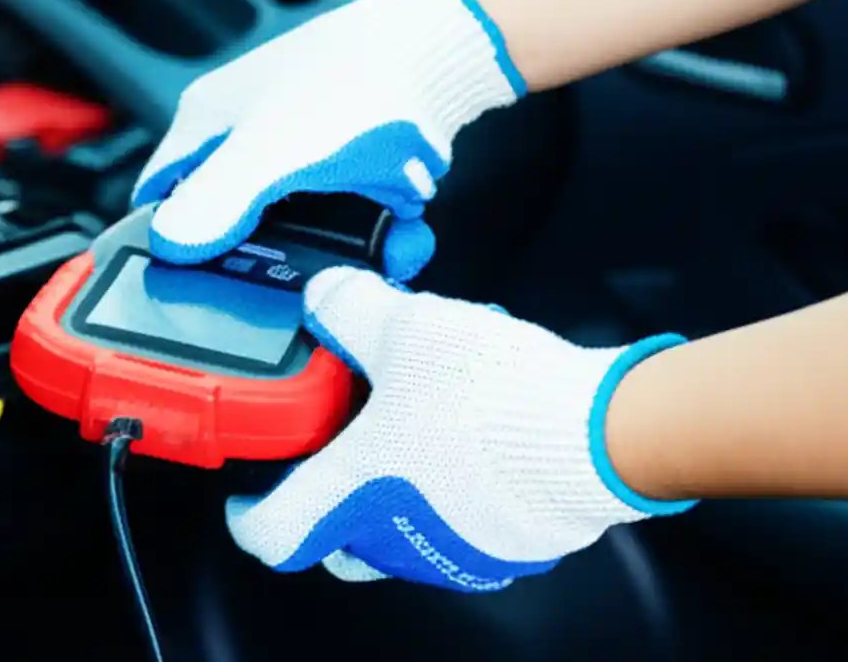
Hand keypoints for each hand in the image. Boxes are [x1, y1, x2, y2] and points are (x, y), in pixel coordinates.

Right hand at [132, 0, 525, 281]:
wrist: (443, 55)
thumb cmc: (351, 81)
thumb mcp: (268, 151)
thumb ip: (215, 201)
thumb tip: (169, 245)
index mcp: (209, 125)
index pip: (161, 199)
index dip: (170, 246)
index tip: (194, 288)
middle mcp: (251, 141)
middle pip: (236, 228)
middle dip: (271, 265)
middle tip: (293, 288)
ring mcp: (306, 158)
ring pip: (305, 236)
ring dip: (335, 257)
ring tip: (360, 265)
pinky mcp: (355, 172)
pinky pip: (357, 226)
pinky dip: (379, 243)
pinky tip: (396, 244)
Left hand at [225, 267, 696, 589]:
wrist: (599, 434)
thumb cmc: (496, 397)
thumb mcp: (406, 326)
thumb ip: (351, 307)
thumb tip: (324, 295)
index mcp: (352, 494)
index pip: (271, 532)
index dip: (249, 515)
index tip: (249, 495)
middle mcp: (395, 538)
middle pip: (334, 537)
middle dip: (328, 496)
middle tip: (340, 449)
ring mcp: (451, 552)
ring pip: (396, 535)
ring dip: (392, 491)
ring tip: (415, 430)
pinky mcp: (505, 552)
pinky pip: (453, 530)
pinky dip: (446, 496)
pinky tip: (466, 447)